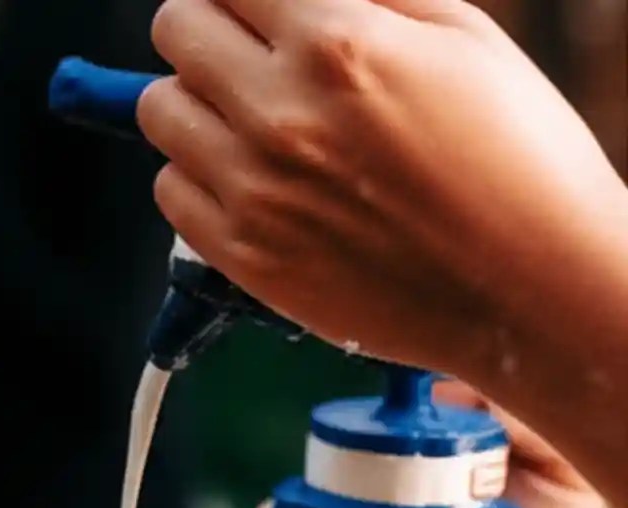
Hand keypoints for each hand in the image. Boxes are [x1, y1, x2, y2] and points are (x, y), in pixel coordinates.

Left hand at [138, 0, 627, 377]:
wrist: (535, 292)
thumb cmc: (519, 163)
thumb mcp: (464, 39)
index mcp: (337, 45)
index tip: (254, 9)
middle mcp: (280, 113)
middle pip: (174, 32)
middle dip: (206, 31)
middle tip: (246, 54)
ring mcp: (253, 189)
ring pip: (158, 111)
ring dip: (196, 104)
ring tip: (250, 121)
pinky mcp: (242, 254)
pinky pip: (169, 189)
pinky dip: (197, 177)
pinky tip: (252, 181)